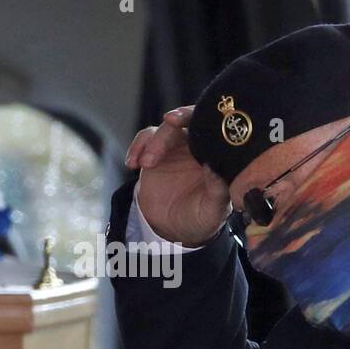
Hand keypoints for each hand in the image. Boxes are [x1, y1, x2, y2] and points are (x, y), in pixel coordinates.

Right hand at [125, 106, 231, 246]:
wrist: (173, 230)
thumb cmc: (200, 219)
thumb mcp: (212, 211)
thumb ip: (217, 190)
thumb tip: (215, 167)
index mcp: (215, 156)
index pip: (213, 128)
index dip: (204, 118)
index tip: (193, 123)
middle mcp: (197, 148)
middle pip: (187, 123)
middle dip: (176, 121)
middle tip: (169, 122)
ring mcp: (175, 148)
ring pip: (164, 130)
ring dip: (153, 141)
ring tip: (146, 164)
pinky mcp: (155, 153)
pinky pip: (145, 140)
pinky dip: (137, 147)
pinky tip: (133, 163)